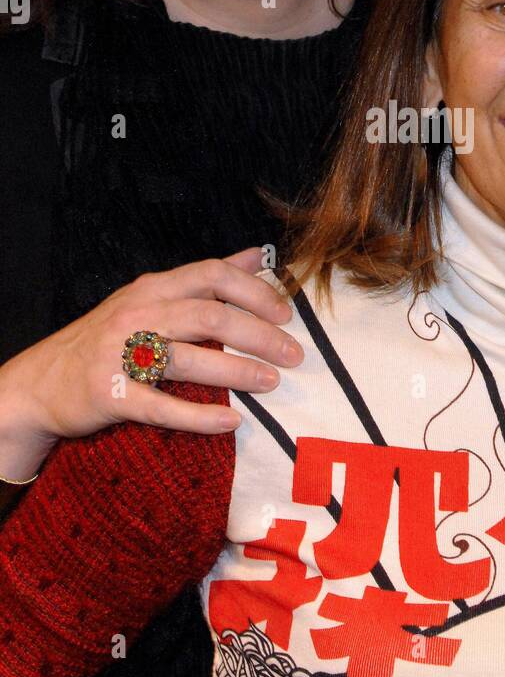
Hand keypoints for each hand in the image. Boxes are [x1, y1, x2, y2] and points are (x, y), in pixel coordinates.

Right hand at [0, 247, 300, 479]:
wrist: (40, 383)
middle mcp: (136, 315)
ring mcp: (120, 355)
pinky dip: (199, 416)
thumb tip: (256, 254)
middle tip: (293, 355)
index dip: (254, 292)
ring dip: (237, 372)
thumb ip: (205, 278)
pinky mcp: (109, 396)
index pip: (212, 275)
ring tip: (271, 383)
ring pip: (188, 360)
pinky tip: (230, 422)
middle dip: (258, 335)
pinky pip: (161, 407)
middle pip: (208, 317)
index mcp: (151, 288)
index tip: (286, 314)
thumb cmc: (107, 339)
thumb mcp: (150, 297)